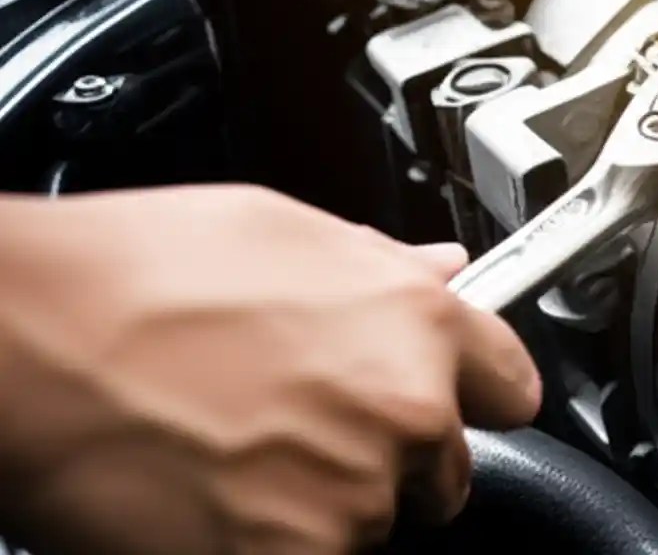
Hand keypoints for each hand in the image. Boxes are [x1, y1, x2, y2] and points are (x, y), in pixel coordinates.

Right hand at [0, 185, 538, 554]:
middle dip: (392, 453)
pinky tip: (214, 491)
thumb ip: (385, 266)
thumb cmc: (138, 274)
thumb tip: (445, 269)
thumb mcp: (285, 231)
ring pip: (372, 518)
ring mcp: (352, 496)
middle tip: (303, 422)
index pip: (512, 385)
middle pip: (445, 467)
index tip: (462, 398)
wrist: (27, 340)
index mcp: (419, 325)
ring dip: (324, 497)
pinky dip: (274, 539)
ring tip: (236, 443)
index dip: (479, 391)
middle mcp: (405, 413)